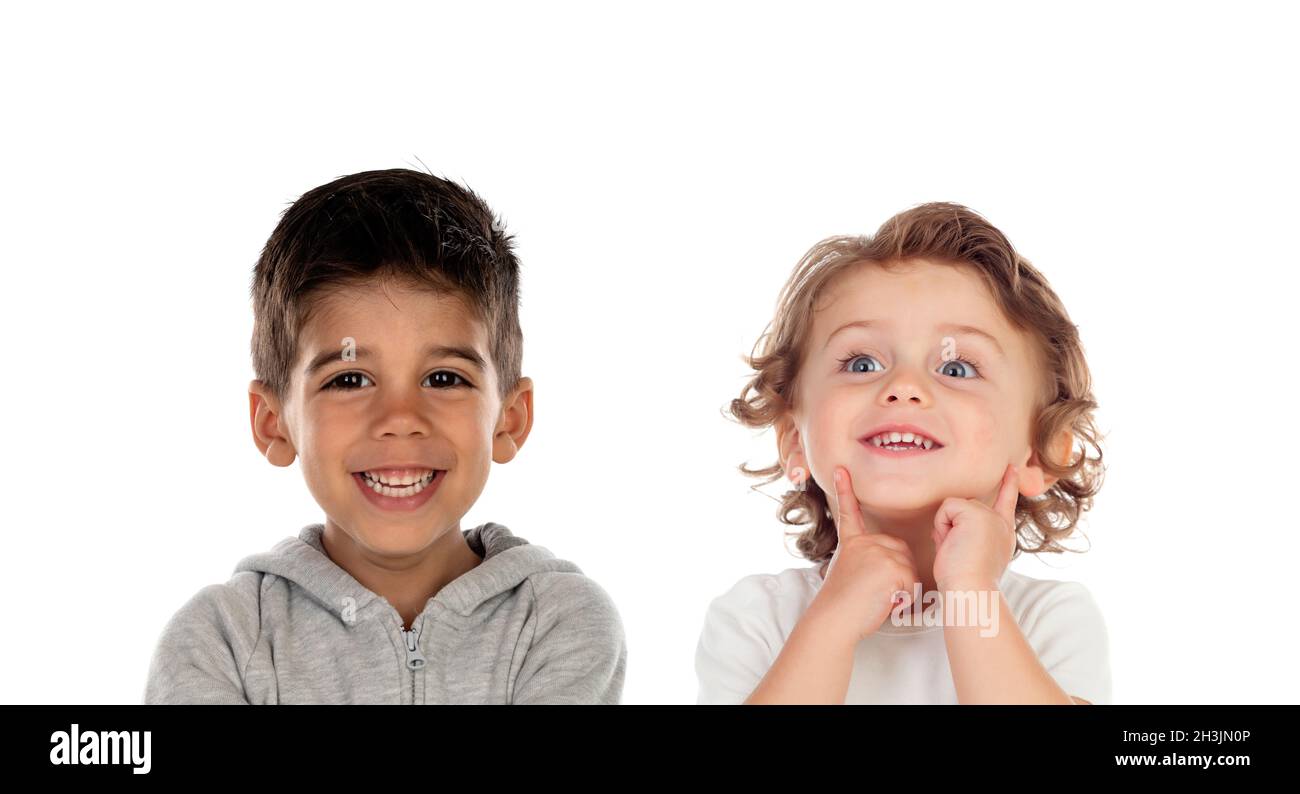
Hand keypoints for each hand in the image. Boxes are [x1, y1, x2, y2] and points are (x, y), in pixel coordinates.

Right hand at [807, 466, 922, 642]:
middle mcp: (865, 543)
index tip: (841, 470)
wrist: (835, 618)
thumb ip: (869, 560)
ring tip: (878, 598)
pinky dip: (904, 598)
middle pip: (901, 552)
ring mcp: (879, 552)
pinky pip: (913, 584)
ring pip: (910, 569)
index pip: (849, 513)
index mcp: (852, 543)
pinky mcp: (892, 566)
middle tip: (876, 592)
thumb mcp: (850, 573)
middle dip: (899, 575)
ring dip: (902, 589)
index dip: (844, 490)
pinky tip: (884, 601)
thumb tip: (892, 567)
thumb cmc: (844, 606)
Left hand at [932, 463, 1019, 591]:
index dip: (1009, 484)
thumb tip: (950, 526)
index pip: (1006, 503)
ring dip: (946, 529)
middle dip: (951, 528)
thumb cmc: (964, 582)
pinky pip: (946, 509)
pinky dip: (942, 527)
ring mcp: (990, 516)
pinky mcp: (976, 513)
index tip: (1014, 468)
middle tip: (958, 554)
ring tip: (957, 551)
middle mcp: (1000, 523)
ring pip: (953, 508)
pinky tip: (953, 543)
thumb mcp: (970, 554)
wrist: (971, 591)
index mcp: (1002, 534)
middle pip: (962, 508)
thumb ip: (966, 534)